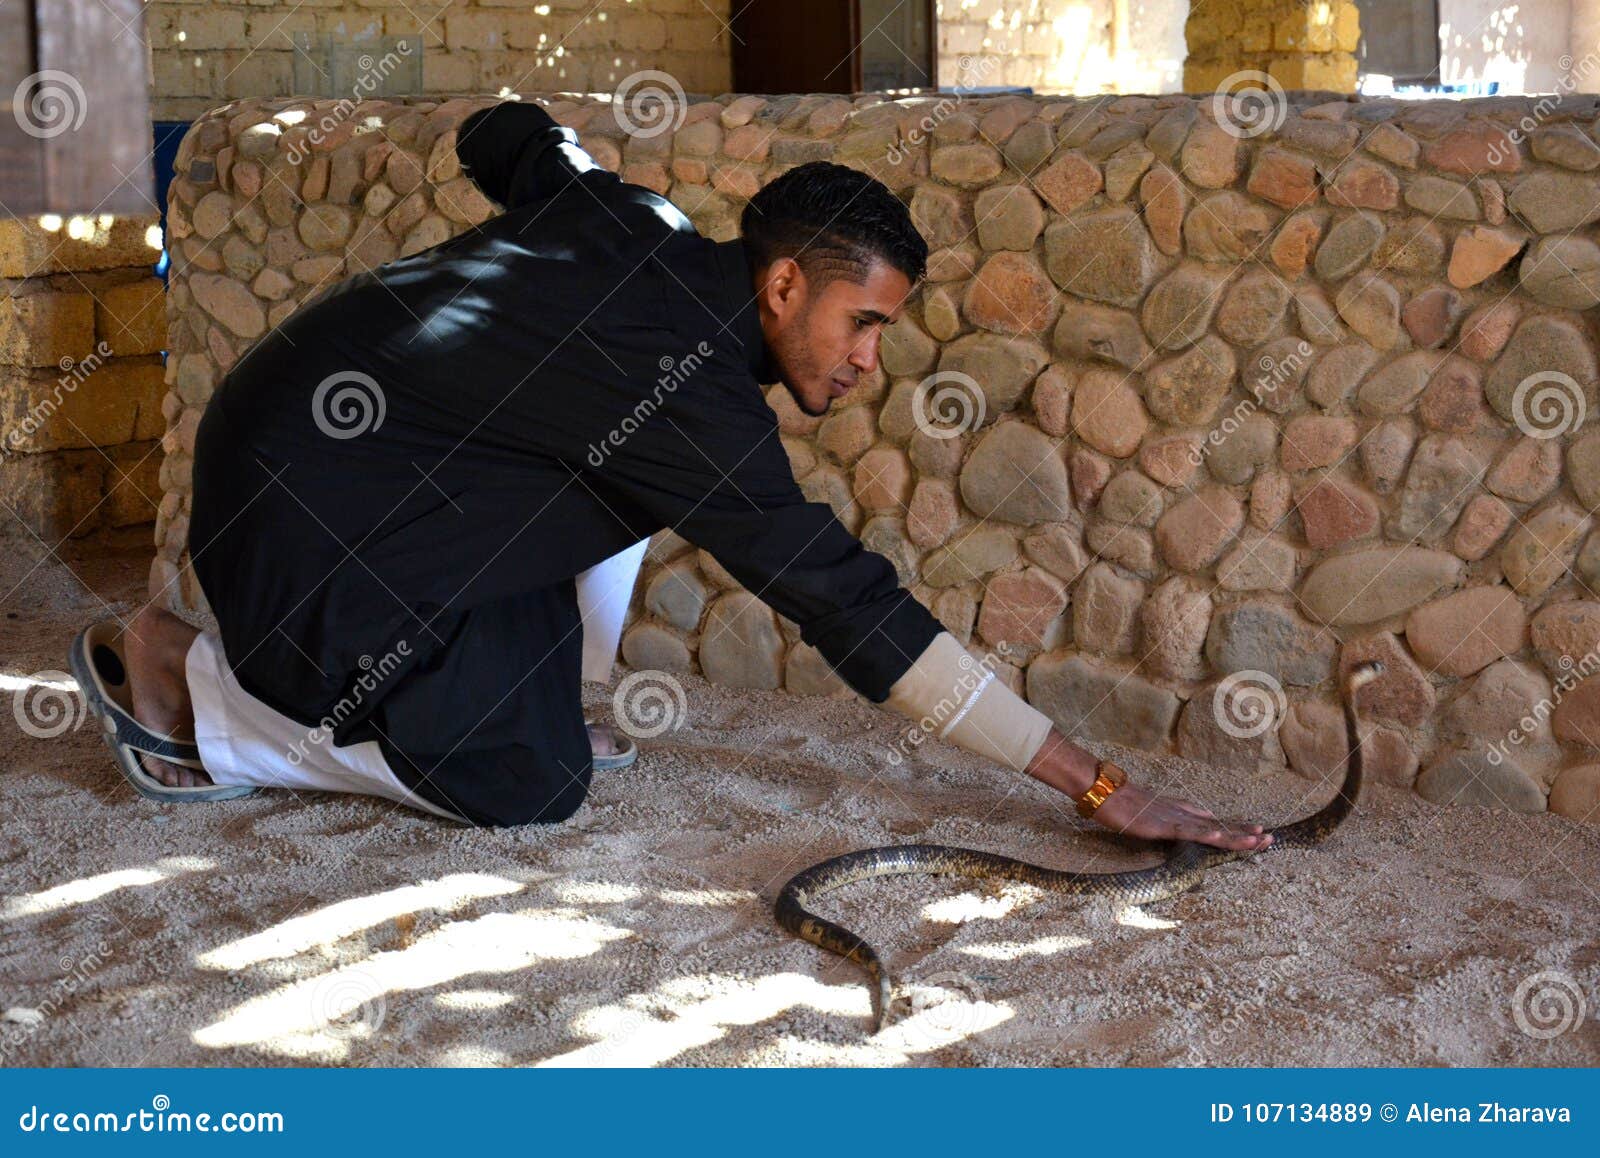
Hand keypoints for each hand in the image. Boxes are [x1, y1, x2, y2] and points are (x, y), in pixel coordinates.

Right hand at [1087, 781, 1273, 851]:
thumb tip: (1202, 818)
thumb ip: (1177, 814)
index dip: (1237, 827)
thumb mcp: (1153, 810)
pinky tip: (1221, 838)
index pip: (1214, 821)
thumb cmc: (1122, 801)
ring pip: (1210, 830)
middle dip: (1245, 832)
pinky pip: (1187, 832)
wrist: (1104, 789)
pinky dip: (1206, 835)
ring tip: (1258, 840)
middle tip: (1271, 838)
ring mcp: (1173, 819)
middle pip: (1219, 825)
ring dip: (1235, 836)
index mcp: (1181, 811)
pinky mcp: (1161, 825)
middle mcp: (1182, 814)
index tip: (1258, 831)